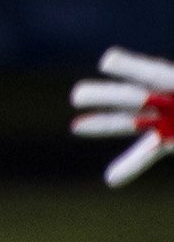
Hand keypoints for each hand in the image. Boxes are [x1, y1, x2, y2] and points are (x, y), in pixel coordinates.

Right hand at [72, 47, 173, 185]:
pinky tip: (111, 179)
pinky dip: (130, 166)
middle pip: (134, 97)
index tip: (108, 62)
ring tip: (76, 127)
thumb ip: (160, 84)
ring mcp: (167, 121)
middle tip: (78, 96)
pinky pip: (146, 153)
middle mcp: (168, 101)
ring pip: (132, 122)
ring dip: (104, 125)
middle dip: (107, 96)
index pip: (154, 74)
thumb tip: (135, 88)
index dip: (132, 67)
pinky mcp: (170, 140)